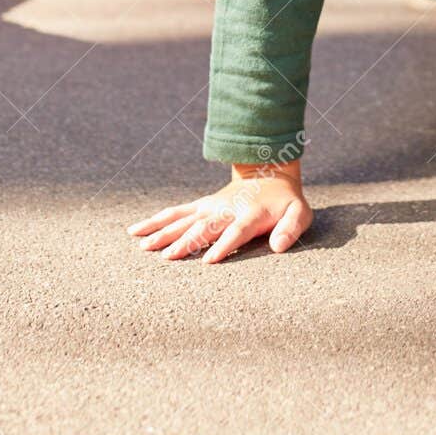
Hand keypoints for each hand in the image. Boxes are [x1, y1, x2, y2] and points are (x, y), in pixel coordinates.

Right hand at [128, 162, 311, 262]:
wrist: (270, 173)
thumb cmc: (285, 202)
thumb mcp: (299, 213)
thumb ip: (290, 229)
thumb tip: (280, 247)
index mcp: (249, 215)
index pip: (236, 232)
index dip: (224, 246)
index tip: (209, 261)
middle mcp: (225, 210)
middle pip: (203, 228)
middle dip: (186, 242)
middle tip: (167, 257)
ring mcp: (210, 207)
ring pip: (183, 220)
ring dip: (164, 233)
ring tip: (143, 246)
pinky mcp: (200, 206)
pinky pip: (175, 213)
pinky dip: (155, 220)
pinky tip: (136, 231)